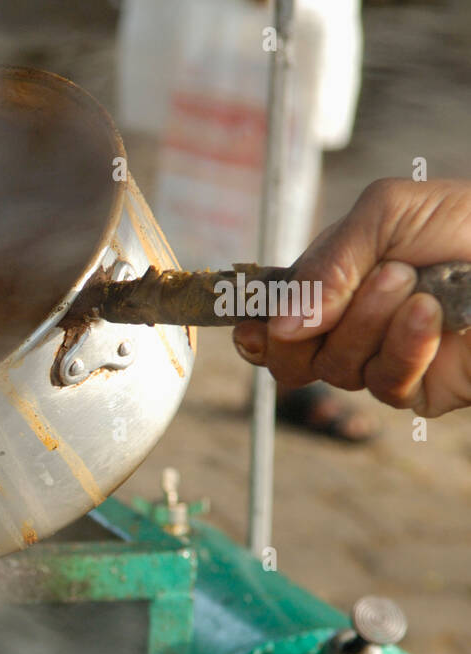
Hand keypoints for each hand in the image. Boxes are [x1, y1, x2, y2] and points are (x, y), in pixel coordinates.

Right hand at [232, 178, 470, 416]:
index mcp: (328, 286)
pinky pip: (386, 384)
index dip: (255, 329)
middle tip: (376, 279)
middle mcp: (347, 328)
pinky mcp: (416, 388)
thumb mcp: (384, 214)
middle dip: (318, 324)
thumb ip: (326, 264)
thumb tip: (282, 327)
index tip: (254, 325)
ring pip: (338, 368)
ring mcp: (379, 360)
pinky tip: (431, 315)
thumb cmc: (463, 221)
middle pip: (290, 359)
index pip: (271, 323)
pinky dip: (406, 347)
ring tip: (416, 282)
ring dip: (373, 321)